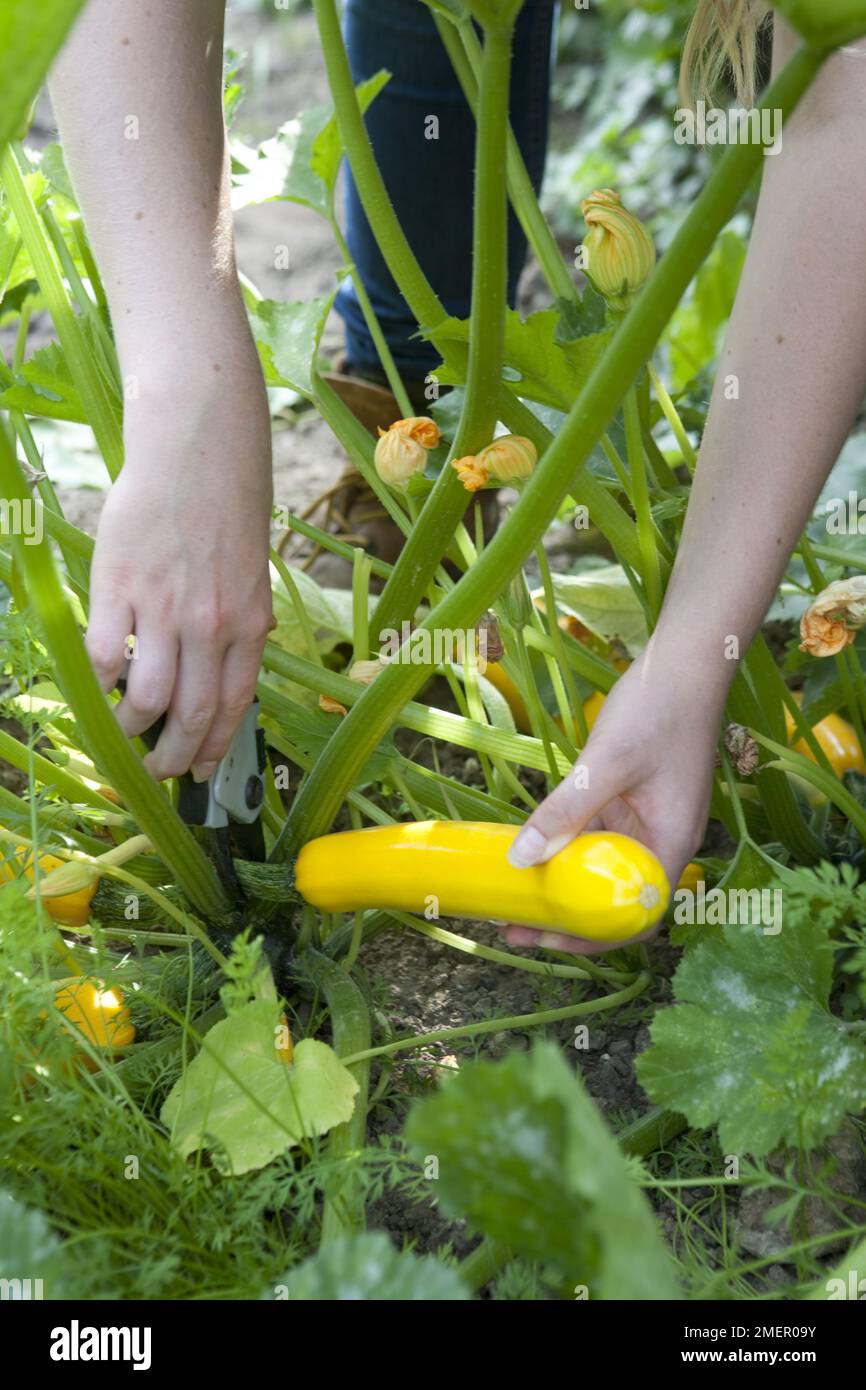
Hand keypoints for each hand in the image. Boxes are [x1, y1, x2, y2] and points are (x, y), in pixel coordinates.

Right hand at [85, 357, 273, 780]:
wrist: (198, 451)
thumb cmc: (227, 511)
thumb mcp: (253, 576)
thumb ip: (242, 629)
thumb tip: (227, 679)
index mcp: (249, 626)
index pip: (232, 708)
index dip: (215, 750)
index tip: (201, 772)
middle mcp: (211, 626)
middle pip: (191, 715)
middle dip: (175, 756)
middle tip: (160, 768)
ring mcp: (164, 608)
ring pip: (147, 696)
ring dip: (133, 724)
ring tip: (127, 728)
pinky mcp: (119, 587)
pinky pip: (105, 654)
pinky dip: (101, 679)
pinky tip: (102, 680)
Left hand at [501, 653, 720, 954]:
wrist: (684, 662)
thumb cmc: (658, 710)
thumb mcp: (606, 764)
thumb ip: (565, 811)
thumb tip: (521, 859)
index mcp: (670, 844)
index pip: (631, 915)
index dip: (587, 937)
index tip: (539, 941)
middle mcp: (662, 842)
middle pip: (614, 900)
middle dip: (564, 919)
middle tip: (510, 926)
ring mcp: (646, 821)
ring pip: (601, 870)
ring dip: (560, 885)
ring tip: (511, 898)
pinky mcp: (631, 801)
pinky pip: (596, 838)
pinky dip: (566, 849)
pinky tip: (531, 849)